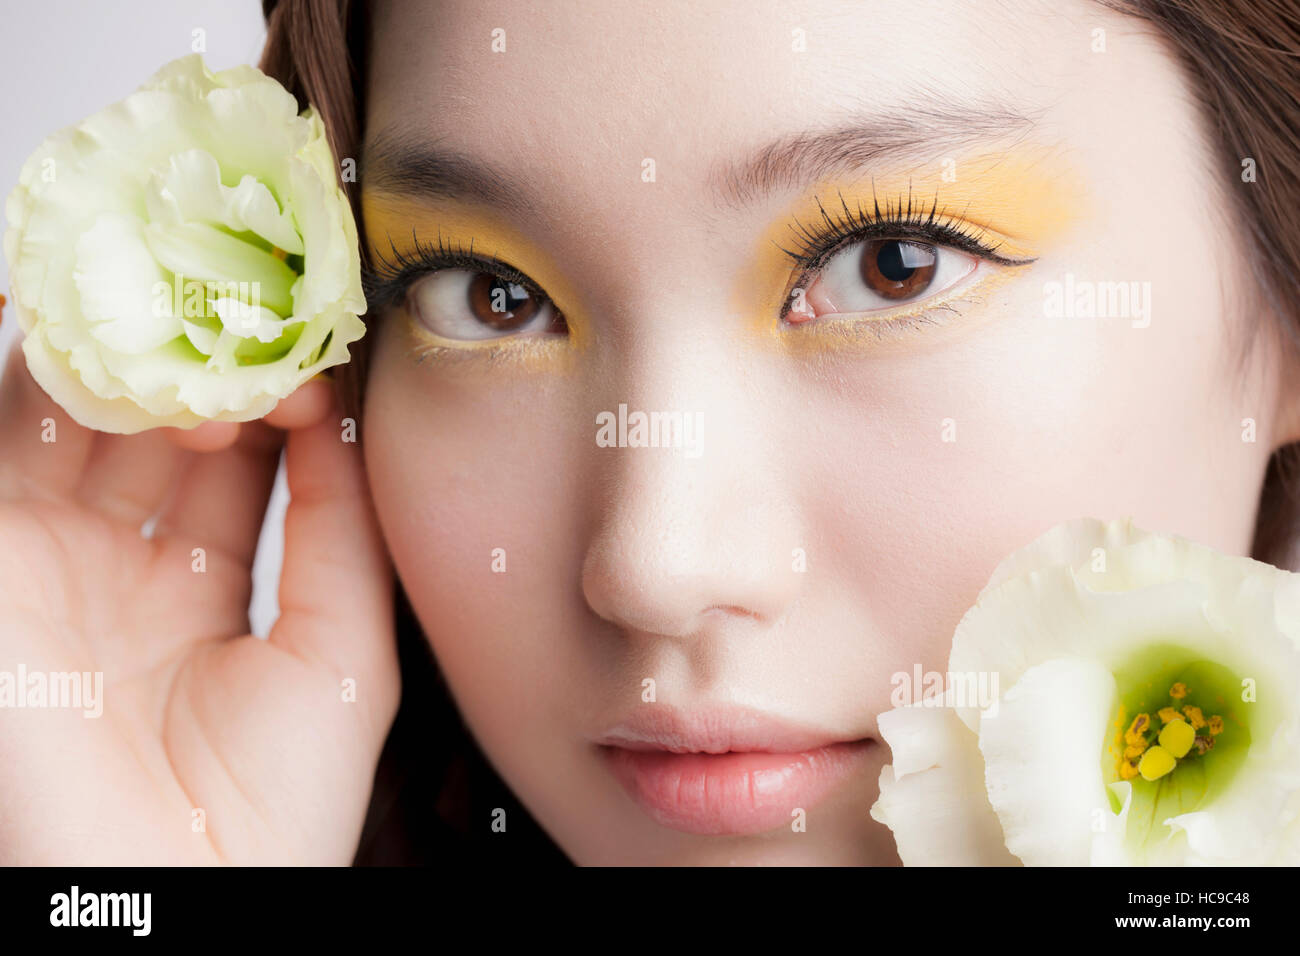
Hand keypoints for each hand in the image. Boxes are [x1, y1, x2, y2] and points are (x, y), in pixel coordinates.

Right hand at [0, 343, 398, 863]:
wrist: (180, 896)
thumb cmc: (274, 802)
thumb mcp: (343, 652)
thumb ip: (340, 530)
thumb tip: (340, 418)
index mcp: (199, 593)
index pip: (233, 466)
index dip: (272, 402)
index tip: (314, 351)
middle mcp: (118, 570)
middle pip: (154, 435)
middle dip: (204, 370)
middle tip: (250, 311)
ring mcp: (52, 562)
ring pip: (81, 424)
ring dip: (137, 366)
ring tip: (198, 319)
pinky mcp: (0, 561)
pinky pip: (15, 443)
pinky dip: (59, 384)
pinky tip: (126, 349)